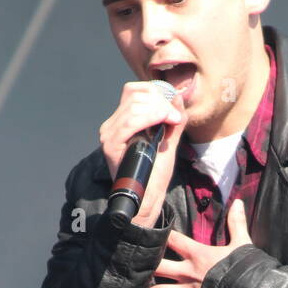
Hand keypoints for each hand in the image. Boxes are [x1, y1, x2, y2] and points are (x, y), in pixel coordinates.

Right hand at [99, 80, 187, 227]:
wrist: (148, 197)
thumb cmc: (156, 173)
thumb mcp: (169, 140)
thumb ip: (174, 119)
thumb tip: (178, 96)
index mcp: (123, 121)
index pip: (134, 90)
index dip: (155, 91)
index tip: (172, 107)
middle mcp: (112, 125)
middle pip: (135, 94)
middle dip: (161, 101)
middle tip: (175, 117)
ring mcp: (109, 134)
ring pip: (134, 104)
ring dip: (159, 109)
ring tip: (172, 122)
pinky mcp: (110, 144)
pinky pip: (130, 120)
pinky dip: (151, 117)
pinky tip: (164, 123)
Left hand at [146, 199, 251, 287]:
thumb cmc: (244, 268)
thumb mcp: (242, 243)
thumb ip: (236, 223)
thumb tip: (239, 202)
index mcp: (197, 254)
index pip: (173, 240)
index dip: (161, 234)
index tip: (151, 232)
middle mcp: (187, 272)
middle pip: (157, 267)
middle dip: (146, 266)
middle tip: (138, 265)